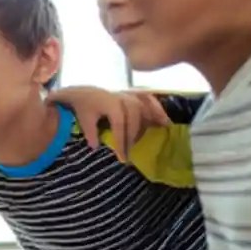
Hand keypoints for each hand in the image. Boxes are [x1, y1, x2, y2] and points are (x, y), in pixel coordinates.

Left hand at [46, 86, 169, 161]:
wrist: (85, 93)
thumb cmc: (84, 107)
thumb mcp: (84, 119)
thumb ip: (90, 132)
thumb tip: (95, 147)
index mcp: (110, 103)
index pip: (119, 123)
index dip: (122, 140)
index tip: (122, 156)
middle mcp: (122, 98)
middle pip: (134, 117)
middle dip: (134, 135)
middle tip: (131, 151)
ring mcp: (129, 95)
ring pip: (145, 106)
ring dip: (151, 120)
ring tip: (157, 135)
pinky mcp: (134, 95)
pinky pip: (149, 100)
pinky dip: (158, 109)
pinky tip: (165, 121)